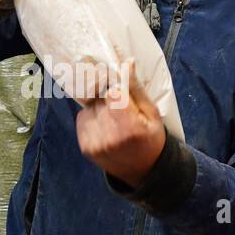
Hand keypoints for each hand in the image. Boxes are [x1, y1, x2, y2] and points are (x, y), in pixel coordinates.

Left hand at [75, 59, 165, 188]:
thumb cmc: (150, 139)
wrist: (142, 171)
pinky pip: (82, 118)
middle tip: (119, 104)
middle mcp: (109, 136)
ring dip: (98, 106)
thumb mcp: (151, 113)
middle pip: (99, 99)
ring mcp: (94, 143)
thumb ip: (136, 89)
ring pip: (89, 107)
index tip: (119, 85)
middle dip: (107, 95)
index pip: (112, 92)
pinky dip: (91, 116)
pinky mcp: (85, 146)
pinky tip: (104, 124)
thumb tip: (127, 62)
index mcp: (129, 127)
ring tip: (112, 117)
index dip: (114, 85)